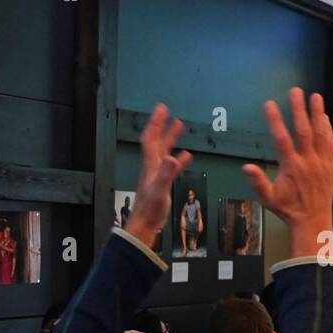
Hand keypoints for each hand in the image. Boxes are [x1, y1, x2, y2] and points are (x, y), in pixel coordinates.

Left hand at [127, 106, 191, 249]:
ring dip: (170, 138)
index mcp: (151, 164)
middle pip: (156, 141)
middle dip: (161, 125)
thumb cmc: (150, 208)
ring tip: (179, 126)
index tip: (161, 109)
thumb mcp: (160, 189)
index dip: (156, 123)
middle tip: (166, 111)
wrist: (145, 223)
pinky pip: (172, 165)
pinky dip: (179, 158)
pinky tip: (187, 156)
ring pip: (164, 150)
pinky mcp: (163, 182)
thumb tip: (173, 158)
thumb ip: (166, 174)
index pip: (151, 139)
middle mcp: (153, 166)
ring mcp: (157, 173)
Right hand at [242, 87, 332, 257]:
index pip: (282, 139)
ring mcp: (321, 163)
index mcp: (291, 167)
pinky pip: (330, 144)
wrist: (313, 221)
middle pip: (303, 130)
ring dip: (318, 114)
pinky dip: (328, 129)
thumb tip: (246, 167)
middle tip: (296, 91)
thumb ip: (258, 182)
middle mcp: (308, 162)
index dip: (275, 120)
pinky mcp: (330, 166)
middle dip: (299, 109)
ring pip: (321, 134)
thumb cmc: (288, 210)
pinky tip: (325, 118)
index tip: (269, 104)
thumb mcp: (268, 199)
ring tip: (316, 96)